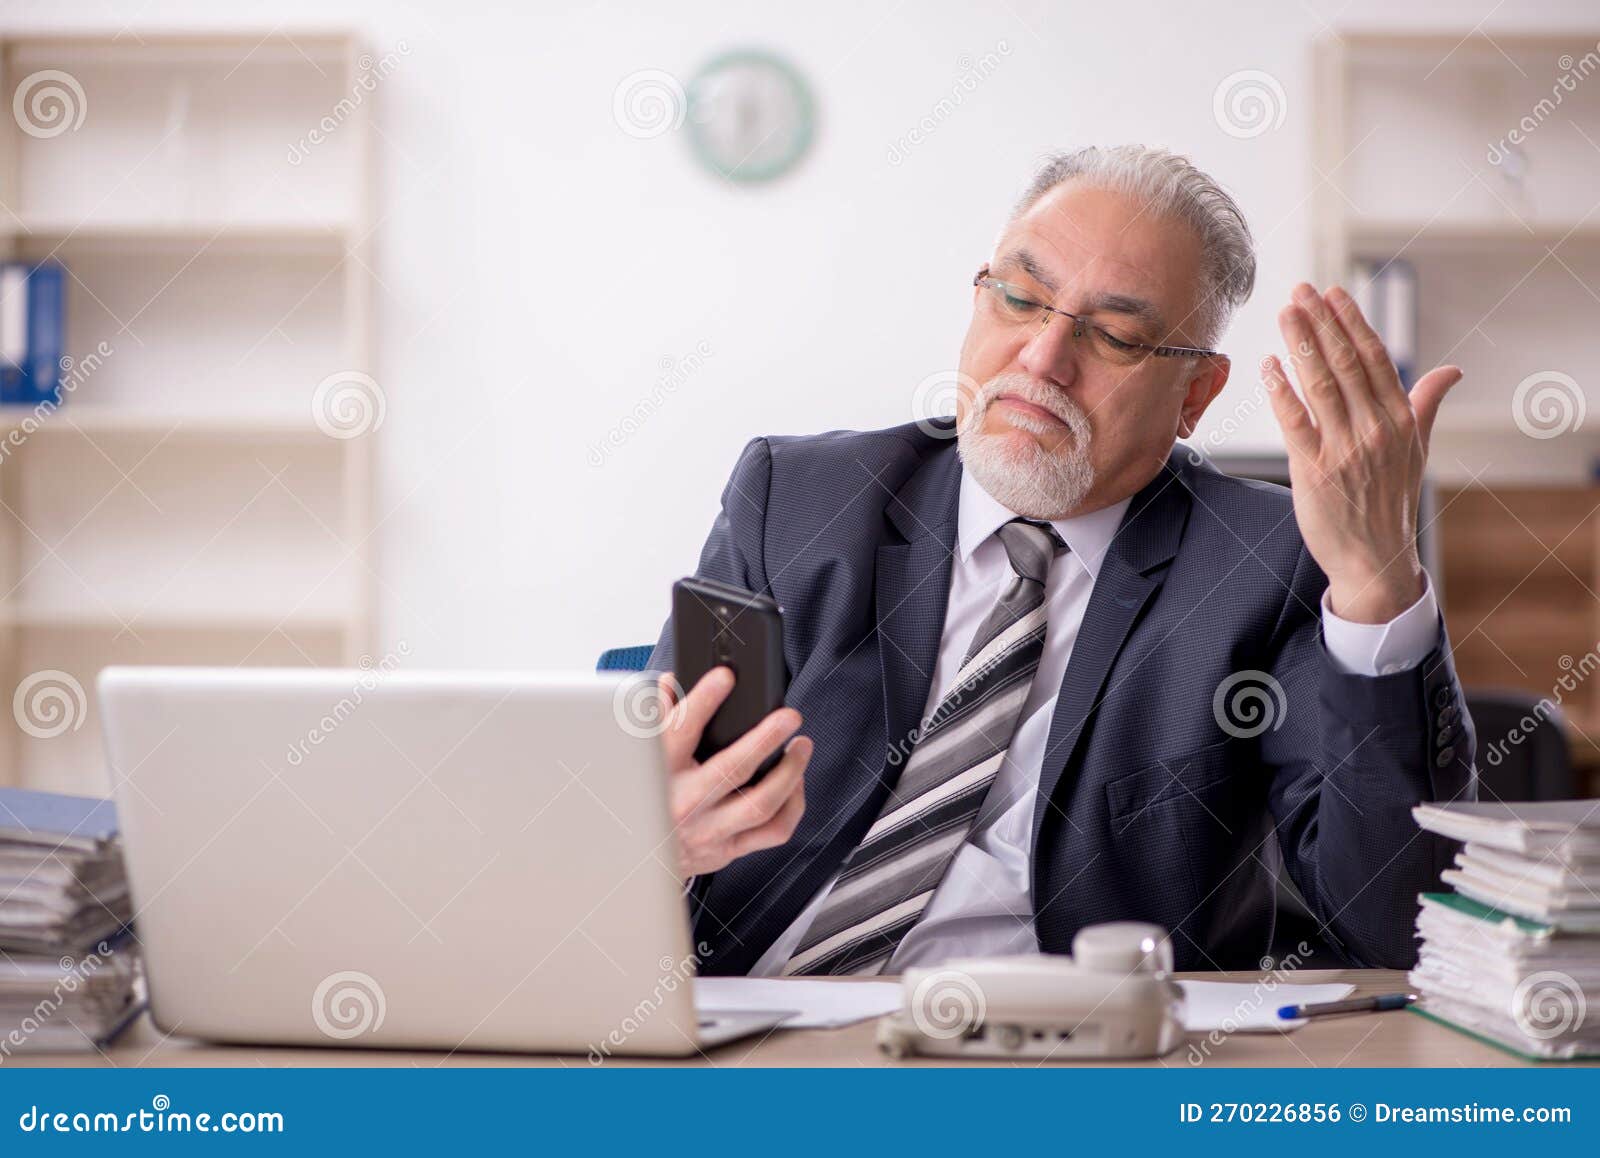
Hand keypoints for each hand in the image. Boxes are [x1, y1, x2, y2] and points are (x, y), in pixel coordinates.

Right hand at [657, 666, 810, 875]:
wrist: (633, 863)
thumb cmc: (642, 801)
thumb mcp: (640, 756)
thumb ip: (656, 716)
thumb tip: (672, 682)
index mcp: (659, 773)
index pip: (680, 730)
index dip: (704, 700)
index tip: (725, 678)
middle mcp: (685, 803)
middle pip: (732, 769)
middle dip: (766, 738)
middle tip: (789, 717)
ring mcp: (709, 830)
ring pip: (761, 803)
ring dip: (790, 772)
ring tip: (800, 747)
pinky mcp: (728, 849)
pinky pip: (773, 831)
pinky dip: (793, 805)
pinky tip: (795, 784)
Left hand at [1262, 282, 1461, 623]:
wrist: (1375, 559)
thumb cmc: (1390, 502)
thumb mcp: (1416, 451)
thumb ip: (1426, 405)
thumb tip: (1452, 371)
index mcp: (1401, 420)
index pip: (1373, 358)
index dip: (1351, 322)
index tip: (1332, 293)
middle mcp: (1375, 430)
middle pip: (1344, 363)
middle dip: (1320, 322)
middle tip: (1300, 291)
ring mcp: (1344, 449)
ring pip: (1319, 385)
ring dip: (1300, 344)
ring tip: (1284, 314)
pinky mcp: (1314, 470)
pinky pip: (1294, 421)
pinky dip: (1280, 389)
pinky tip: (1268, 364)